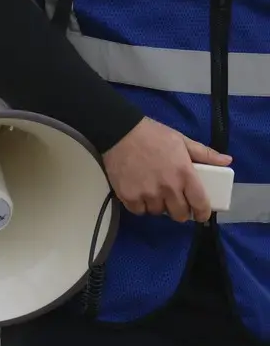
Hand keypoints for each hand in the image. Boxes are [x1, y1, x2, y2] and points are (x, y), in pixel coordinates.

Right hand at [105, 117, 228, 222]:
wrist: (119, 131)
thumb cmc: (153, 135)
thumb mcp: (181, 141)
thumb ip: (205, 154)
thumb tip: (227, 161)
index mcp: (185, 175)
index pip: (200, 204)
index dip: (202, 213)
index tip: (200, 214)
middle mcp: (168, 188)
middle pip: (179, 214)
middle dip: (179, 210)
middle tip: (174, 202)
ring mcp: (147, 193)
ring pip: (157, 212)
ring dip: (158, 206)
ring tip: (154, 194)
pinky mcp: (128, 196)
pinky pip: (138, 210)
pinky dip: (140, 205)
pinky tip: (139, 194)